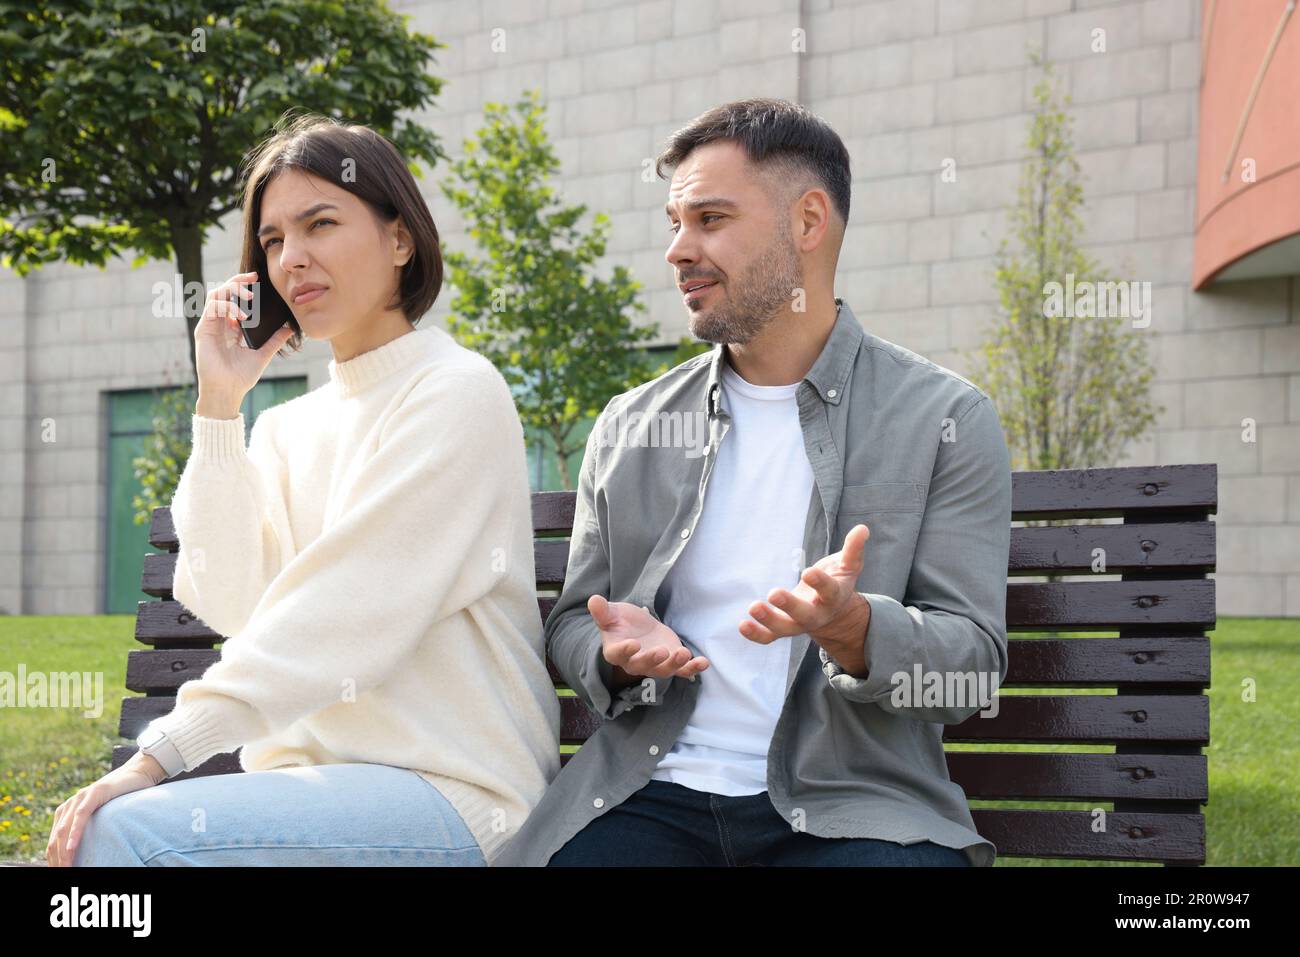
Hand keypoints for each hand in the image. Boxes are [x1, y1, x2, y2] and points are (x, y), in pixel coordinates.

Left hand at [46, 752, 166, 865]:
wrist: (138, 773)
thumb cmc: (122, 798)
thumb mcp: (101, 816)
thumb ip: (88, 827)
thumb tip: (83, 851)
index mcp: (67, 812)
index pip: (54, 841)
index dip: (53, 859)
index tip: (59, 872)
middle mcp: (69, 804)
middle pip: (56, 838)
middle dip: (57, 859)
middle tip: (63, 873)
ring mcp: (81, 797)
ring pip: (64, 829)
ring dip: (63, 852)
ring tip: (66, 866)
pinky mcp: (94, 792)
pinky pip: (81, 815)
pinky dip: (74, 833)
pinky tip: (71, 848)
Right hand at [195, 270, 293, 416]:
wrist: (228, 391)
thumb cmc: (242, 376)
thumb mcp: (263, 354)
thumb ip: (274, 340)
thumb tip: (290, 328)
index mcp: (232, 326)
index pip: (234, 298)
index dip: (244, 285)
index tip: (259, 279)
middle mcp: (220, 322)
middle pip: (224, 291)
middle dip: (237, 281)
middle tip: (253, 278)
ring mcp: (210, 325)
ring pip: (216, 295)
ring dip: (232, 290)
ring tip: (250, 297)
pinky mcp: (203, 330)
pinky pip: (212, 309)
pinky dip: (227, 307)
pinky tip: (240, 316)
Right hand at [589, 594, 709, 680]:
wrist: (639, 628)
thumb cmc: (622, 621)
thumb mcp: (613, 613)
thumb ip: (603, 611)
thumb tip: (593, 600)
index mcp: (616, 650)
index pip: (618, 654)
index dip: (625, 651)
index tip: (633, 644)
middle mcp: (634, 662)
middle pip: (642, 665)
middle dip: (652, 660)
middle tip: (662, 651)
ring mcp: (654, 665)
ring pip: (664, 670)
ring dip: (675, 664)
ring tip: (684, 653)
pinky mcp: (671, 663)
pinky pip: (682, 670)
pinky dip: (693, 668)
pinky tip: (703, 662)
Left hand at [739, 524, 872, 676]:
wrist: (832, 612)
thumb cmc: (837, 582)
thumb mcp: (848, 566)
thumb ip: (853, 549)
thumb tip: (863, 528)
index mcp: (834, 597)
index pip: (828, 591)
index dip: (820, 582)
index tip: (808, 571)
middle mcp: (817, 614)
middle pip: (804, 615)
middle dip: (789, 605)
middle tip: (774, 593)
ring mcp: (798, 624)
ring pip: (784, 628)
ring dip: (768, 620)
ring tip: (752, 607)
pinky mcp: (783, 628)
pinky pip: (769, 637)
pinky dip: (756, 634)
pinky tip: (742, 624)